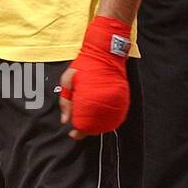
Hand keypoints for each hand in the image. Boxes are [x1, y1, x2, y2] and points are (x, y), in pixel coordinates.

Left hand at [59, 17, 130, 138]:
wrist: (105, 52)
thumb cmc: (84, 65)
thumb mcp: (68, 81)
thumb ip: (65, 102)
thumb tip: (65, 119)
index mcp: (89, 98)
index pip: (84, 124)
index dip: (78, 132)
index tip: (73, 134)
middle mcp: (103, 102)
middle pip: (96, 126)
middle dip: (87, 130)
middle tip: (80, 129)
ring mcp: (115, 100)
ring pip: (107, 123)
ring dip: (98, 126)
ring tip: (89, 126)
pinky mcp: (122, 98)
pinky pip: (116, 115)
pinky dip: (108, 120)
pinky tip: (101, 121)